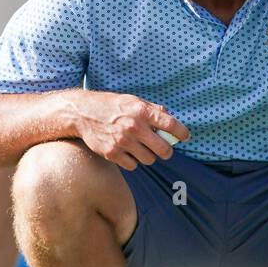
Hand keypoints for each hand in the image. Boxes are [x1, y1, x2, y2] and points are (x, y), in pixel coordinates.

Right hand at [74, 91, 189, 169]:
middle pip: (164, 150)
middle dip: (166, 151)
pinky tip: (126, 151)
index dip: (182, 133)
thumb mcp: (133, 100)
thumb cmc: (111, 106)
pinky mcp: (112, 153)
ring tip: (140, 148)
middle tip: (163, 149)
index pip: (171, 125)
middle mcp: (134, 127)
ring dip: (148, 156)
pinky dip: (132, 161)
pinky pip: (133, 166)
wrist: (82, 113)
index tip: (185, 136)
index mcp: (141, 111)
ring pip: (149, 160)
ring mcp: (123, 142)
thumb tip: (170, 118)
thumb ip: (152, 109)